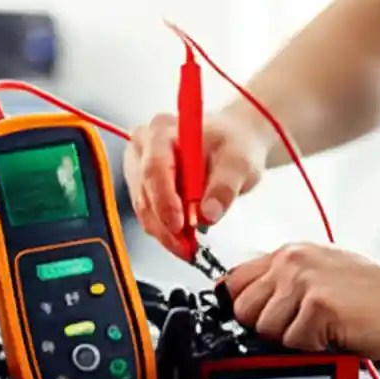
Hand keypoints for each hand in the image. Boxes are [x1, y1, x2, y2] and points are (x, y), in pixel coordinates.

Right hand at [123, 111, 267, 258]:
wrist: (233, 142)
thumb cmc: (235, 145)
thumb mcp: (240, 162)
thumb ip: (225, 186)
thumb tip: (208, 215)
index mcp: (163, 130)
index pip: (155, 168)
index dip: (165, 200)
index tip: (180, 226)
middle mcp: (144, 145)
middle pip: (145, 191)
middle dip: (165, 225)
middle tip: (187, 248)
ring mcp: (139, 165)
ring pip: (144, 207)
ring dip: (164, 232)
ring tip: (188, 248)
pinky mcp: (142, 184)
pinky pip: (148, 213)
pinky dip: (164, 230)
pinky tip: (182, 240)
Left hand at [224, 243, 379, 358]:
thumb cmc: (369, 294)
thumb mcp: (319, 275)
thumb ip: (282, 284)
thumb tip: (242, 306)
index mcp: (288, 254)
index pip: (234, 283)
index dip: (245, 308)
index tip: (262, 319)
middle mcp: (291, 262)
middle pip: (244, 311)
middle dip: (268, 328)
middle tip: (302, 327)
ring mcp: (304, 282)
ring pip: (266, 329)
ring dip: (293, 339)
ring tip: (323, 329)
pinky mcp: (319, 306)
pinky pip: (293, 342)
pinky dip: (314, 347)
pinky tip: (335, 333)